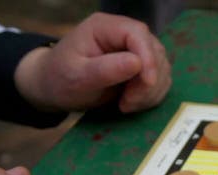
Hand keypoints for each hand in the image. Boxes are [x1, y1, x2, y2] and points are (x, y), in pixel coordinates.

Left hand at [14, 12, 171, 113]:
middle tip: (128, 103)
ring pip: (162, 68)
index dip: (149, 58)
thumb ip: (104, 69)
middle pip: (155, 51)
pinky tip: (132, 103)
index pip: (138, 34)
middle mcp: (124, 34)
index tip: (147, 83)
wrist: (55, 88)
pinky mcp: (142, 67)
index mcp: (105, 27)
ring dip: (151, 92)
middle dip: (149, 82)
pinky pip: (160, 80)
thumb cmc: (60, 79)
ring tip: (126, 105)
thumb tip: (136, 63)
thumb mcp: (77, 77)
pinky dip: (151, 95)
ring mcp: (136, 50)